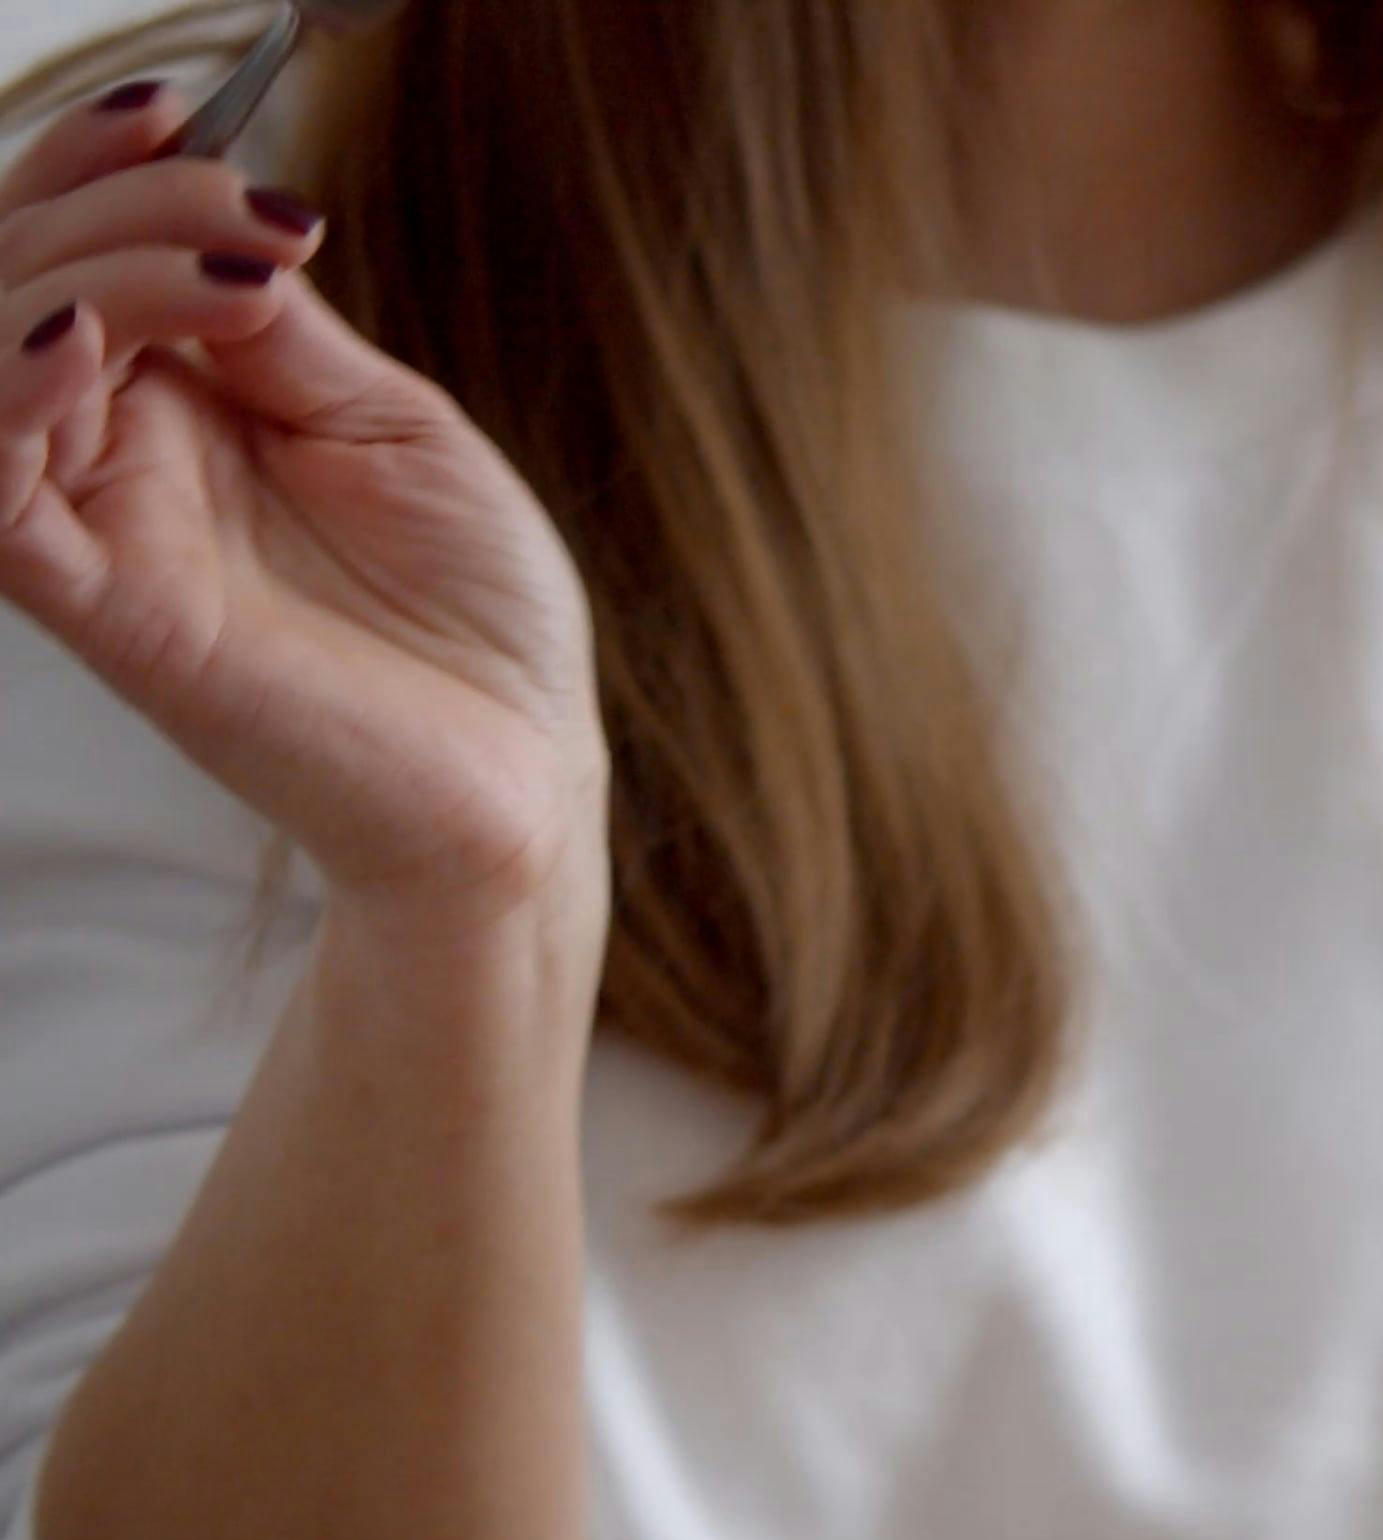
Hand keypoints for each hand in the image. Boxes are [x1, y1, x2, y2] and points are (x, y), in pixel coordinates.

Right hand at [0, 85, 602, 943]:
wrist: (521, 770)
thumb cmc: (472, 611)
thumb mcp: (392, 424)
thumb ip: (279, 329)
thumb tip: (213, 212)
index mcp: (183, 397)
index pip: (73, 249)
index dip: (98, 165)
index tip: (177, 117)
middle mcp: (117, 453)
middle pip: (14, 282)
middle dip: (101, 205)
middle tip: (239, 214)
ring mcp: (100, 526)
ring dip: (68, 277)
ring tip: (203, 269)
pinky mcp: (103, 607)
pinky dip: (5, 393)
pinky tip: (77, 343)